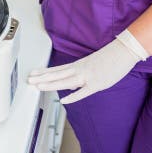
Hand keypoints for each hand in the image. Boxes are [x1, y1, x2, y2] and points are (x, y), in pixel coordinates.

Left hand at [27, 29, 148, 103]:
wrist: (123, 52)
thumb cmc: (109, 59)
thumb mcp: (91, 65)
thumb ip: (79, 75)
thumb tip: (70, 85)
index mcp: (78, 65)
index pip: (57, 69)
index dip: (44, 72)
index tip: (33, 73)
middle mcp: (79, 70)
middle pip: (57, 74)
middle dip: (42, 78)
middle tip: (29, 80)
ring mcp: (87, 76)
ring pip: (65, 81)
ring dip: (50, 84)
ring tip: (37, 86)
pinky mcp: (97, 84)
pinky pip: (83, 92)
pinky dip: (73, 96)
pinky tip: (63, 100)